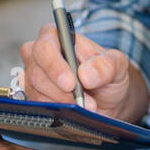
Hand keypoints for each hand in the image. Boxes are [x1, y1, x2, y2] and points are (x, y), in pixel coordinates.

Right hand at [17, 25, 146, 121]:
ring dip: (62, 103)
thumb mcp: (116, 66)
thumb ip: (105, 66)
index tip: (70, 83)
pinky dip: (56, 111)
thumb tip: (85, 74)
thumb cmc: (107, 74)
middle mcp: (40, 55)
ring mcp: (33, 76)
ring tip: (84, 106)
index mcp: (58, 37)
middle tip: (83, 101)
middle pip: (36, 72)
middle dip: (61, 91)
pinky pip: (37, 106)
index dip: (54, 65)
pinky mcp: (33, 96)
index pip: (45, 46)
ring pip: (36, 92)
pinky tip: (72, 112)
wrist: (106, 99)